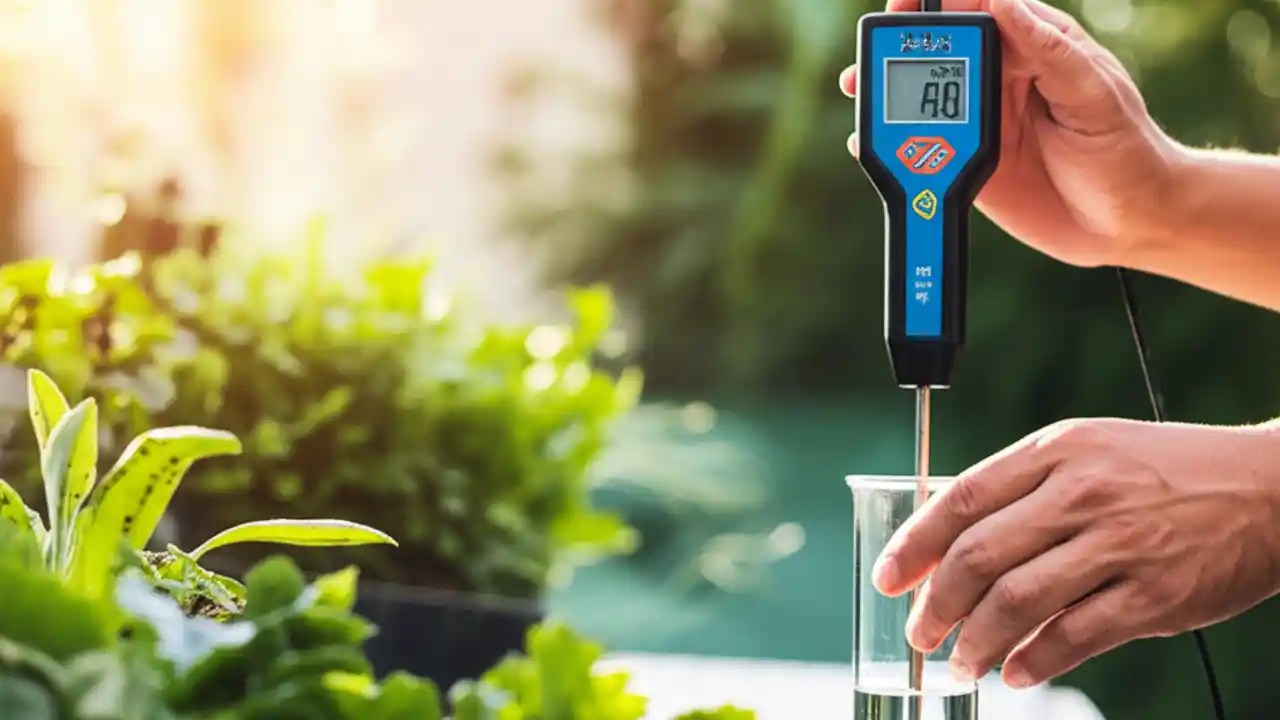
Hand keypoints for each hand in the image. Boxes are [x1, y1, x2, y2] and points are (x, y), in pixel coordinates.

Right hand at [839, 0, 1184, 266]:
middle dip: (895, 43)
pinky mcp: (964, 162)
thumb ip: (1050, 51)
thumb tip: (1001, 2)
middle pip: (934, 48)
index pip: (976, 9)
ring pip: (918, 96)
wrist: (1128, 225)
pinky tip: (870, 144)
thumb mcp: (1095, 94)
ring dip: (882, 91)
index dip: (939, 0)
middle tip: (871, 52)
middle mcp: (999, 79)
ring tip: (858, 88)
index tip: (911, 1)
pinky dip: (888, 145)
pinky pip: (917, 147)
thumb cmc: (1127, 151)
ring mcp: (978, 121)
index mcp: (1032, 48)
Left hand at [873, 418, 1279, 687]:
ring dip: (975, 640)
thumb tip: (951, 538)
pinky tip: (1014, 673)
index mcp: (1057, 451)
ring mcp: (1119, 545)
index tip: (889, 576)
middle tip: (919, 632)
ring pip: (1017, 601)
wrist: (1269, 488)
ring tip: (960, 663)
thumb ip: (1023, 489)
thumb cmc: (1167, 470)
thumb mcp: (1089, 452)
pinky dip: (1033, 661)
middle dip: (935, 602)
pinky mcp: (1154, 595)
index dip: (914, 544)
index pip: (961, 499)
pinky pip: (1074, 636)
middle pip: (978, 555)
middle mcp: (1082, 493)